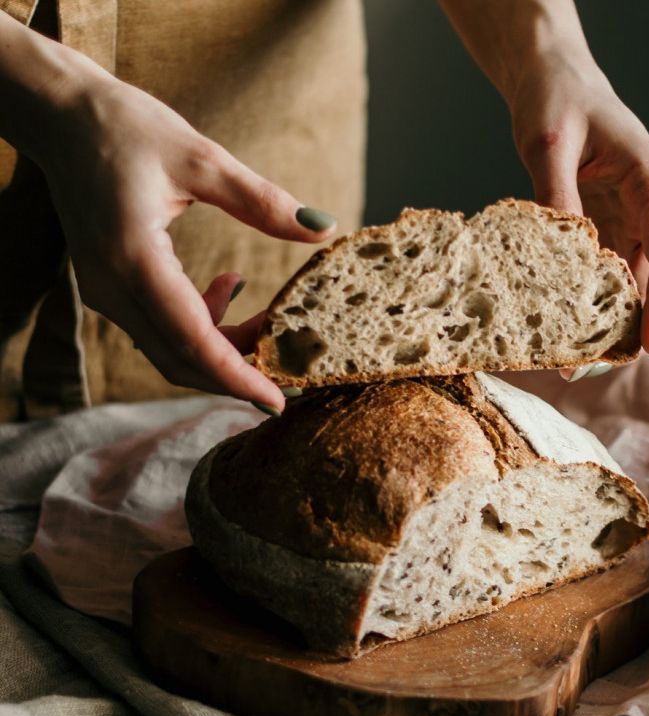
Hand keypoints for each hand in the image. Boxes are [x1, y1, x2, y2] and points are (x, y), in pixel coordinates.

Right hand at [29, 57, 334, 410]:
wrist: (61, 117)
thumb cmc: (125, 128)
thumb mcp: (202, 159)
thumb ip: (262, 201)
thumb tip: (323, 227)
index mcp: (132, 258)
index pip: (191, 341)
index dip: (237, 378)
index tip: (277, 401)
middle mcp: (111, 287)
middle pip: (179, 359)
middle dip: (236, 374)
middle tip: (290, 373)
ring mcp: (104, 292)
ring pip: (170, 349)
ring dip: (223, 349)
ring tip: (270, 322)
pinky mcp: (109, 286)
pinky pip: (159, 327)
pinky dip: (202, 325)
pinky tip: (231, 287)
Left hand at [509, 52, 648, 364]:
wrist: (553, 80)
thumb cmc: (556, 100)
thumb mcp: (547, 143)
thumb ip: (556, 196)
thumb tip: (561, 256)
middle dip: (637, 325)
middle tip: (597, 366)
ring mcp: (636, 218)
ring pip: (640, 282)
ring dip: (616, 323)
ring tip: (580, 361)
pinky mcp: (613, 228)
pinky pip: (614, 274)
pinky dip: (598, 304)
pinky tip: (573, 331)